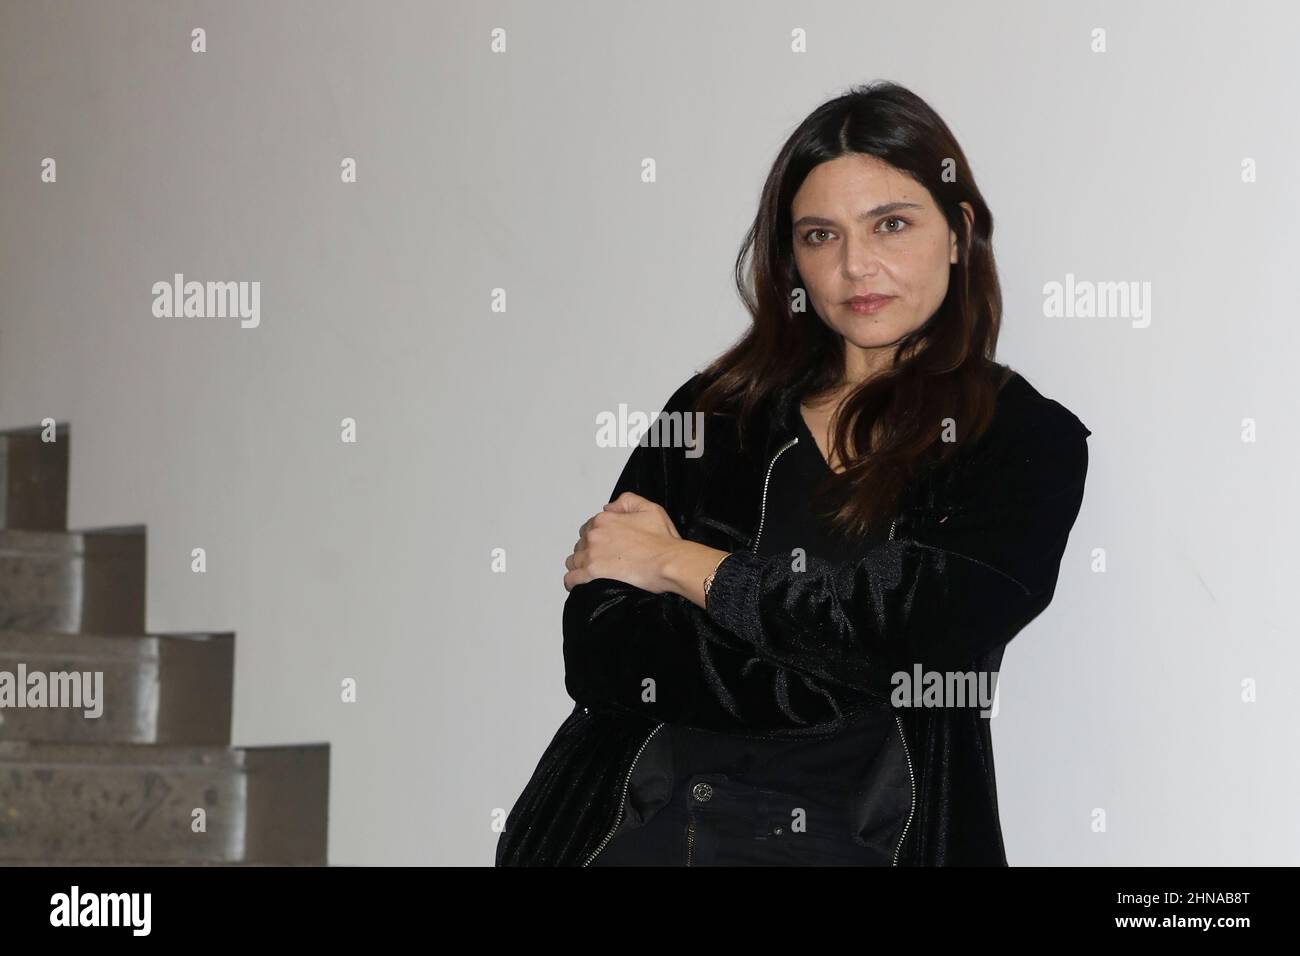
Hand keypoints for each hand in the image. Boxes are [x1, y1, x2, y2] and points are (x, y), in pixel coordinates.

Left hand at [563, 492, 681, 592]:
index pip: (588, 528)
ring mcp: (591, 555)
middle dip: (589, 551)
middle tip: (604, 560)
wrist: (669, 562)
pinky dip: (574, 581)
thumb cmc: (662, 540)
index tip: (607, 546)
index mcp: (604, 520)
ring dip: (580, 566)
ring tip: (594, 573)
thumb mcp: (649, 508)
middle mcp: (594, 535)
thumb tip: (608, 507)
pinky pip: (571, 579)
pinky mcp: (592, 574)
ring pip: (573, 561)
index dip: (597, 537)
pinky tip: (580, 584)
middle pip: (580, 544)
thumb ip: (626, 501)